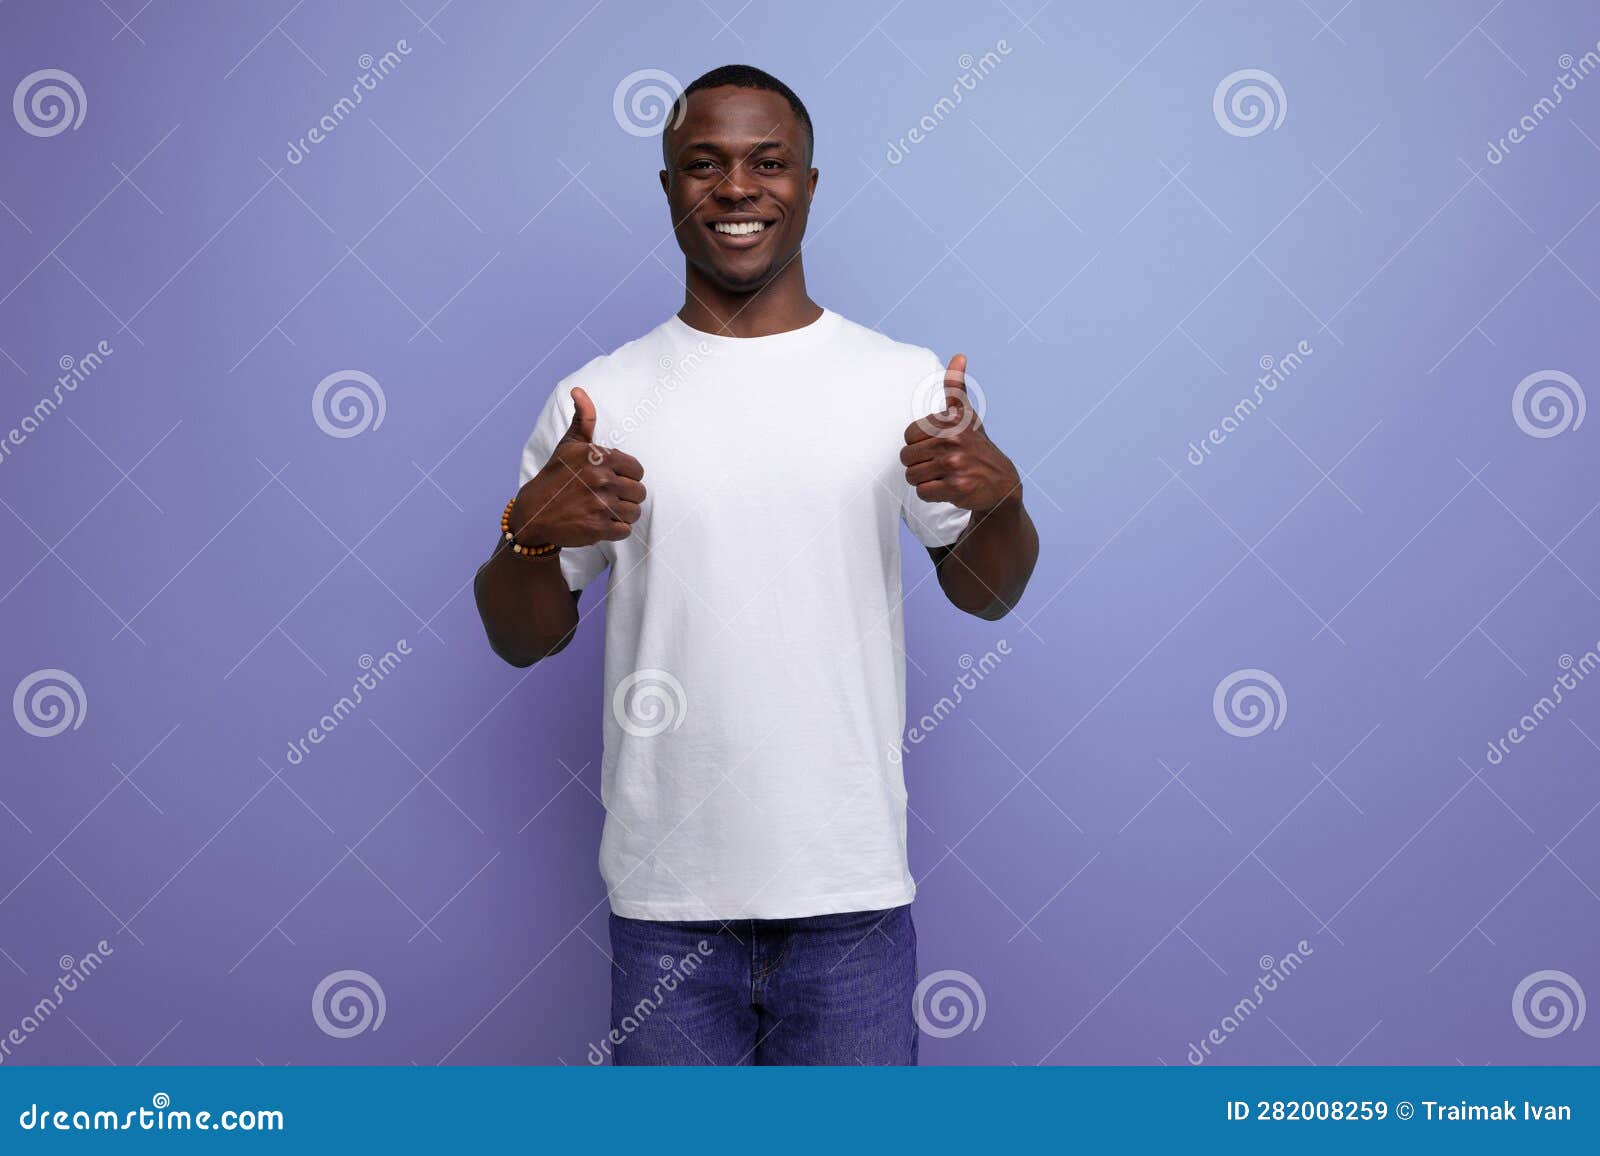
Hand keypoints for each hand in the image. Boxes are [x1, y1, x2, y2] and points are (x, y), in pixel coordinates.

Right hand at [509, 387, 645, 546]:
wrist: (533, 513)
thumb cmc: (555, 477)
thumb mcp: (568, 445)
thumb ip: (584, 419)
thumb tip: (579, 390)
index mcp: (598, 457)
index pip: (637, 470)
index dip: (627, 476)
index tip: (613, 480)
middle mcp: (601, 479)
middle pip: (639, 492)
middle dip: (626, 496)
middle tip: (607, 497)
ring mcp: (600, 504)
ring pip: (634, 512)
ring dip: (622, 514)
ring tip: (604, 510)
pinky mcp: (598, 528)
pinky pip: (625, 530)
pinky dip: (615, 529)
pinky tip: (600, 522)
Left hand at [900, 354, 1019, 511]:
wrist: (1001, 482)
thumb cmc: (977, 446)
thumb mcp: (967, 415)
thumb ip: (956, 387)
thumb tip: (959, 356)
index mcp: (951, 421)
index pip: (908, 436)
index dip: (919, 444)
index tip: (937, 446)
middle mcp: (953, 440)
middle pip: (907, 457)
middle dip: (919, 464)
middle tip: (941, 464)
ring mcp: (955, 464)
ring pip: (912, 476)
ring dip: (925, 479)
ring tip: (944, 475)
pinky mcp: (956, 487)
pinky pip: (923, 492)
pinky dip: (932, 493)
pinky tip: (948, 487)